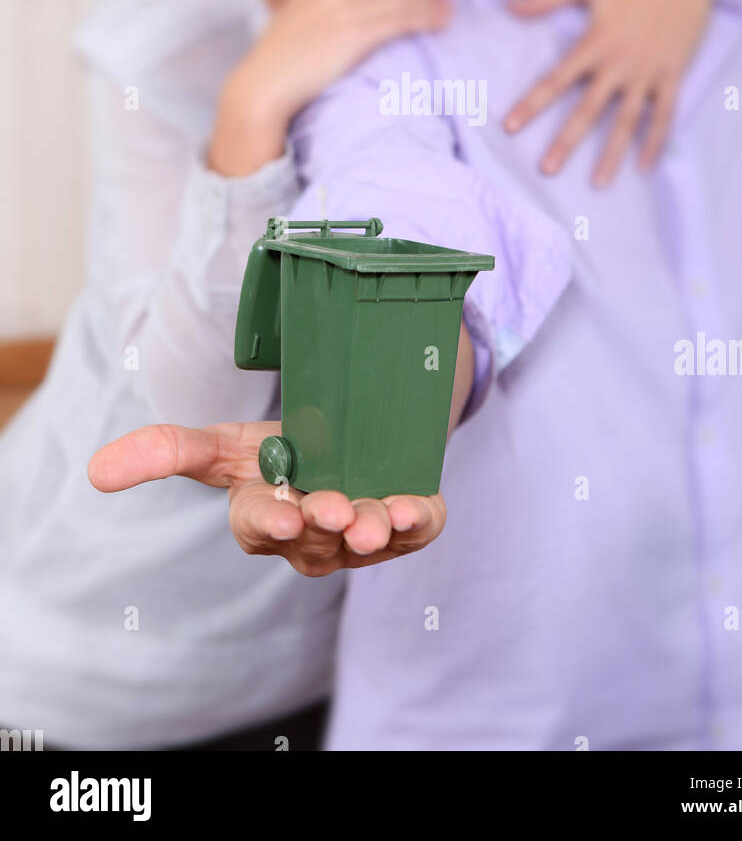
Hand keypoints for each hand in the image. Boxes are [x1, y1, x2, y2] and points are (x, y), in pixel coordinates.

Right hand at [88, 421, 446, 574]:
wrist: (354, 430)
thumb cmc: (283, 447)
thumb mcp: (226, 442)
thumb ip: (168, 451)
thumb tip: (96, 470)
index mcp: (264, 517)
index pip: (258, 527)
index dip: (269, 523)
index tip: (281, 516)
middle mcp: (312, 538)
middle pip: (314, 538)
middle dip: (323, 523)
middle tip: (332, 508)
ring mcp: (361, 536)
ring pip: (364, 541)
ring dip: (370, 529)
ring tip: (374, 516)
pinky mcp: (408, 524)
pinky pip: (414, 531)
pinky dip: (416, 521)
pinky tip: (412, 508)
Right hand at [209, 0, 451, 174]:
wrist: (262, 88)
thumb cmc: (275, 73)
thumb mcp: (294, 33)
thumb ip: (316, 21)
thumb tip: (334, 28)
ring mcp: (343, 10)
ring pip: (398, 0)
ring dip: (428, 1)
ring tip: (450, 5)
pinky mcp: (354, 33)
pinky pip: (399, 20)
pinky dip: (425, 18)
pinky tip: (441, 22)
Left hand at [504, 0, 723, 184]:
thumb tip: (508, 7)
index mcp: (595, 43)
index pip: (556, 80)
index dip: (532, 104)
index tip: (510, 127)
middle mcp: (619, 64)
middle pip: (588, 110)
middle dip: (565, 142)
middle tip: (547, 170)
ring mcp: (648, 73)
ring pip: (627, 122)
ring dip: (611, 154)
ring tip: (599, 184)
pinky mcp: (673, 75)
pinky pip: (664, 115)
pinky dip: (655, 141)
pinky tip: (645, 167)